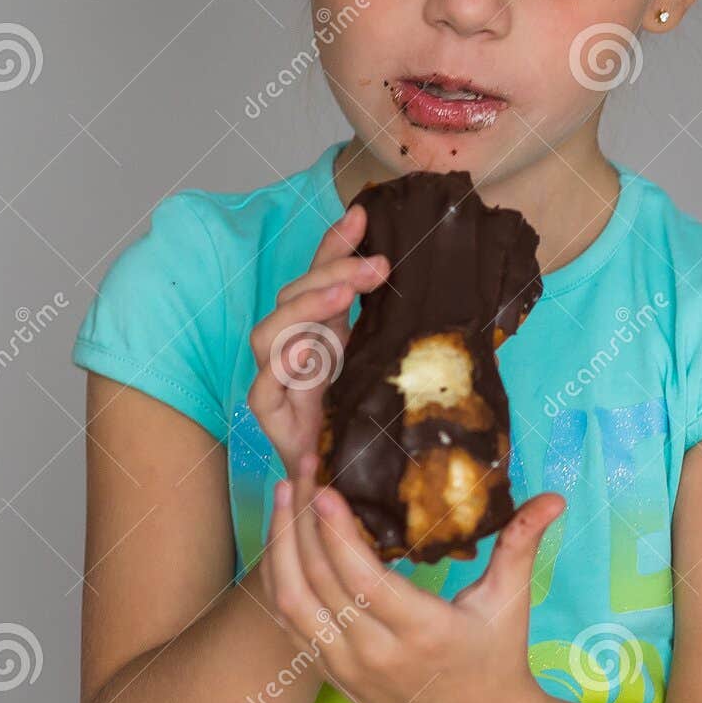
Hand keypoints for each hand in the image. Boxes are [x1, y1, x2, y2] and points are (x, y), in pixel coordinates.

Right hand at [246, 202, 389, 479]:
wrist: (360, 489)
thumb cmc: (379, 425)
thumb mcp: (396, 366)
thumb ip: (402, 329)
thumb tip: (438, 287)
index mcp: (325, 331)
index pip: (320, 276)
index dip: (335, 242)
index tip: (363, 213)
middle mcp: (298, 351)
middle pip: (291, 297)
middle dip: (328, 272)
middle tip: (375, 266)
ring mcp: (280, 383)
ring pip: (268, 334)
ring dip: (303, 309)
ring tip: (342, 293)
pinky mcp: (272, 420)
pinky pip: (262, 389)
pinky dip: (281, 367)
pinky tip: (308, 351)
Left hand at [259, 450, 565, 702]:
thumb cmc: (498, 660)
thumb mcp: (511, 602)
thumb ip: (522, 544)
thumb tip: (554, 497)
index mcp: (423, 631)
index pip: (364, 580)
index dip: (336, 532)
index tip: (323, 487)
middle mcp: (376, 653)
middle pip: (319, 583)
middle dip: (301, 520)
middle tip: (301, 467)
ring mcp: (348, 668)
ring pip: (292, 604)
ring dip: (279, 547)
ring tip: (282, 494)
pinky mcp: (332, 675)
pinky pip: (288, 626)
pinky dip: (278, 581)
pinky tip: (281, 541)